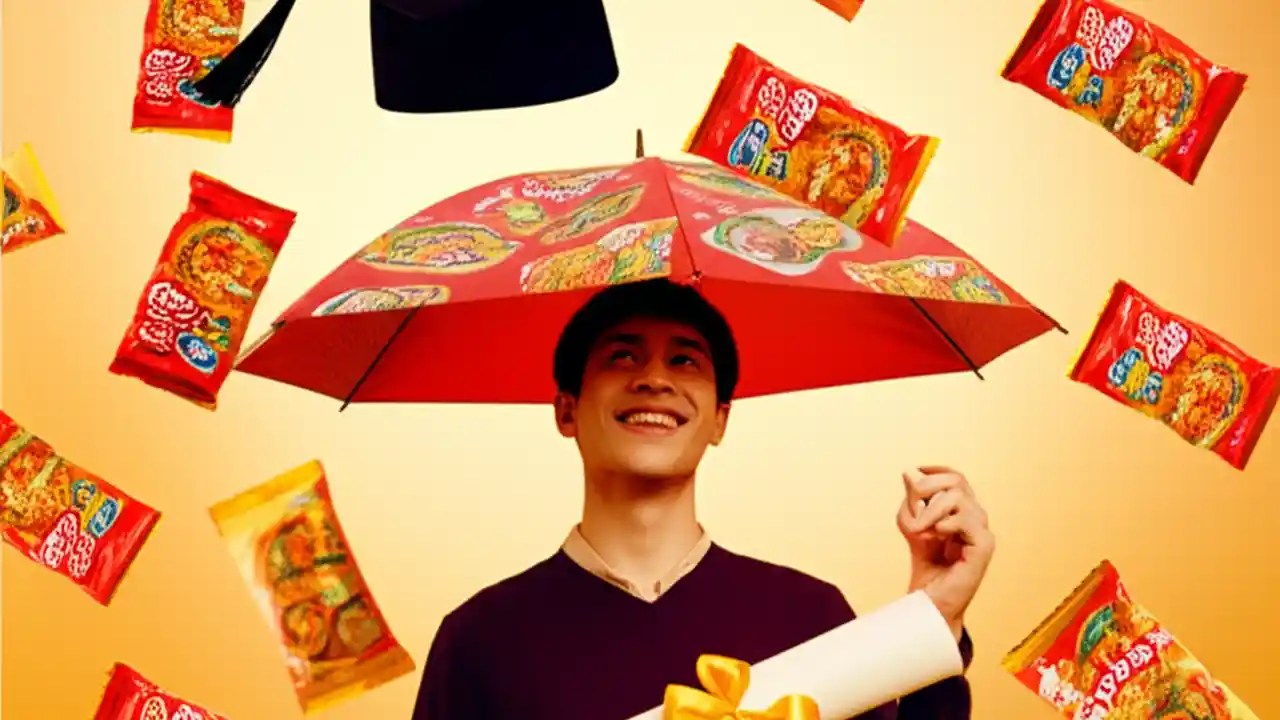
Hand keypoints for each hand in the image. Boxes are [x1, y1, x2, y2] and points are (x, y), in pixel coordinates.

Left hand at [897, 466, 994, 641]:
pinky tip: (935, 534)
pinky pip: (965, 519)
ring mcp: (982, 530)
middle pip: (956, 481)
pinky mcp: (984, 546)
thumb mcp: (911, 524)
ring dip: (930, 511)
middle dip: (927, 489)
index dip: (936, 469)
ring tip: (920, 531)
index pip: (956, 476)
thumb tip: (909, 472)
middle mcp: (976, 516)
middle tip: (913, 511)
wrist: (929, 597)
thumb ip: (912, 499)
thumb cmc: (925, 562)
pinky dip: (944, 523)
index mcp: (962, 509)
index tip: (914, 470)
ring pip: (958, 498)